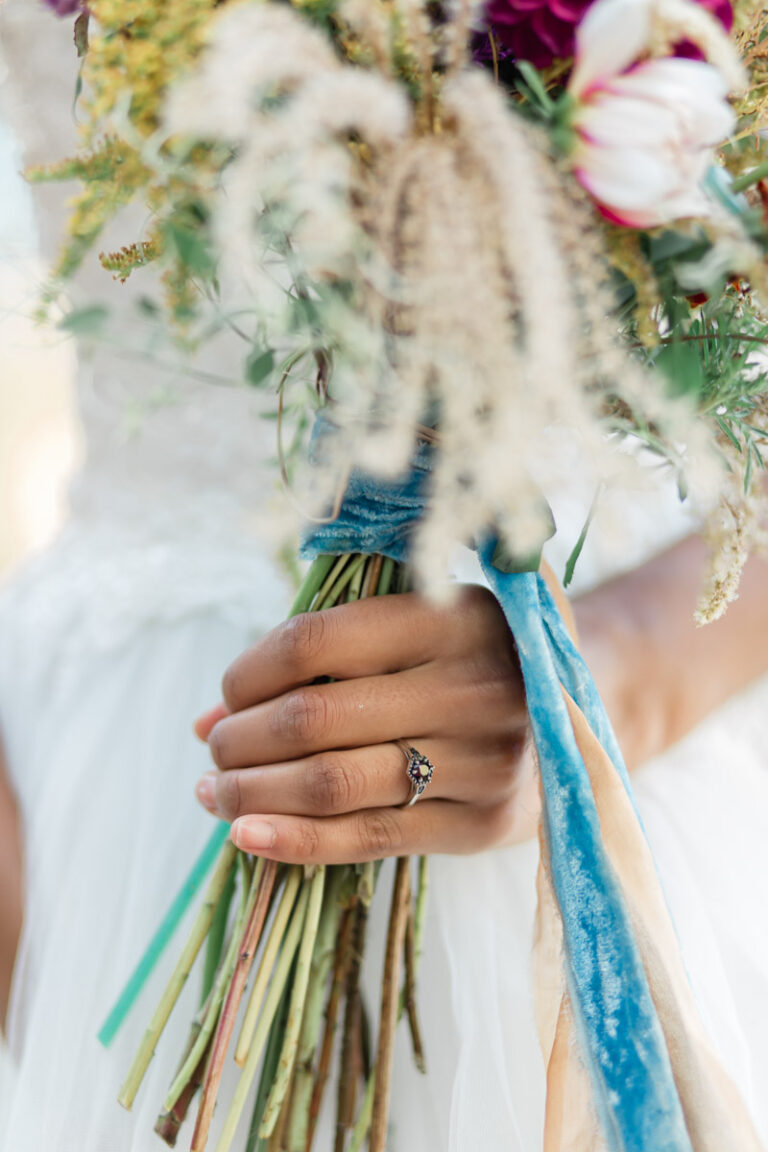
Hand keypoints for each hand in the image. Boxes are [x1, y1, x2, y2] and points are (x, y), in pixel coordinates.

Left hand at [193, 586, 538, 864]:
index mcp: (451, 615)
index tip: (227, 693)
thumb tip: (208, 719)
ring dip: (251, 792)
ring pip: (332, 784)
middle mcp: (474, 684)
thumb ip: (321, 659)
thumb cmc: (466, 662)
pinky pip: (367, 839)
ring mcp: (485, 759)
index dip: (248, 672)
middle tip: (214, 749)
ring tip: (215, 791)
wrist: (573, 718)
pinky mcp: (482, 823)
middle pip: (314, 718)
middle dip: (240, 740)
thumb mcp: (415, 629)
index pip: (314, 641)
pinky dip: (293, 841)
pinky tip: (246, 834)